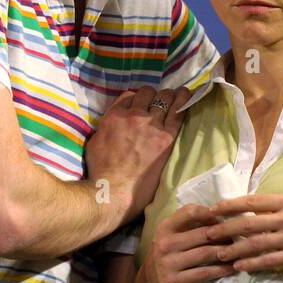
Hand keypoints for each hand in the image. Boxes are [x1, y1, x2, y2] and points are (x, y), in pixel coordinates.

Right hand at [85, 86, 191, 222]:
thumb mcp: (95, 142)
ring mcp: (151, 125)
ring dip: (169, 96)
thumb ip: (107, 127)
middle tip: (159, 101)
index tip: (142, 104)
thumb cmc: (101, 170)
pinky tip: (188, 95)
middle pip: (147, 93)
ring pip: (164, 98)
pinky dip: (183, 101)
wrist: (113, 189)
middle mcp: (133, 116)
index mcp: (114, 116)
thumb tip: (114, 124)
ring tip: (177, 95)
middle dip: (153, 95)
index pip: (129, 96)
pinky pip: (178, 113)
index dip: (137, 99)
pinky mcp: (166, 137)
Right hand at [128, 203, 235, 282]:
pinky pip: (203, 273)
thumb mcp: (170, 237)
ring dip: (226, 252)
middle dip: (225, 234)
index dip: (211, 213)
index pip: (190, 212)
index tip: (227, 217)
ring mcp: (168, 263)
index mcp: (165, 228)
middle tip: (241, 236)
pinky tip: (232, 268)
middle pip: (203, 233)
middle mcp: (165, 243)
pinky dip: (221, 270)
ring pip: (205, 253)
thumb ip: (188, 227)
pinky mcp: (174, 281)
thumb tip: (221, 216)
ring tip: (241, 251)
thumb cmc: (166, 256)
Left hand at [205, 194, 282, 278]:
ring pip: (255, 244)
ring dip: (234, 250)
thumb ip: (276, 208)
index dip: (229, 205)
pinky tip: (239, 267)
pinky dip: (251, 264)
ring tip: (219, 254)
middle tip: (208, 234)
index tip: (211, 210)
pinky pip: (268, 260)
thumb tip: (246, 209)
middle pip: (248, 223)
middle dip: (224, 229)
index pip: (252, 201)